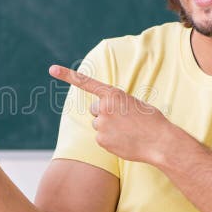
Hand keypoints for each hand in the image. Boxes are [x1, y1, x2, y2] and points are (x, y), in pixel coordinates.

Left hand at [49, 65, 172, 164]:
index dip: (67, 75)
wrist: (160, 141)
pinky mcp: (101, 140)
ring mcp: (101, 124)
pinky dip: (110, 140)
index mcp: (113, 94)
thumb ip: (116, 104)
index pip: (86, 82)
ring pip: (98, 125)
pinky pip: (101, 138)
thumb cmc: (151, 121)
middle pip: (95, 110)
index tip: (51, 69)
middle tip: (123, 120)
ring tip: (126, 132)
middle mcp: (103, 107)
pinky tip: (124, 141)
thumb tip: (103, 113)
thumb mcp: (133, 103)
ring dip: (108, 128)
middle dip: (105, 114)